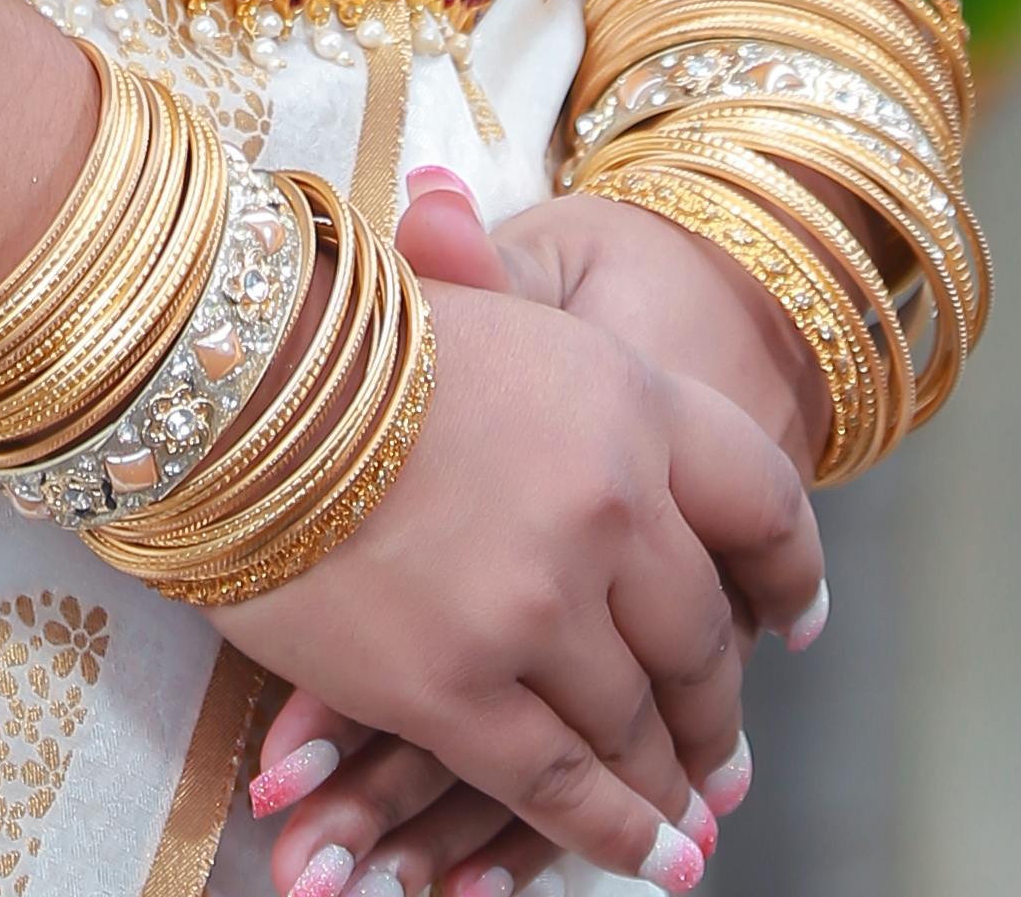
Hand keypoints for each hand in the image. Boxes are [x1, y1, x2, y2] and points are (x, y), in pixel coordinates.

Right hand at [218, 192, 819, 893]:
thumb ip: (505, 293)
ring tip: (687, 820)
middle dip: (714, 705)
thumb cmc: (332, 332)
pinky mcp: (460, 691)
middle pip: (699, 633)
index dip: (788, 570)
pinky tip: (655, 862)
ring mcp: (536, 606)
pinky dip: (616, 835)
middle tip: (723, 752)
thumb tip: (450, 190)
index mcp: (628, 398)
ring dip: (668, 782)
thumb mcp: (461, 299)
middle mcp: (608, 505)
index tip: (798, 619)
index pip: (758, 499)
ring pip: (635, 724)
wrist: (222, 383)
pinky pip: (560, 787)